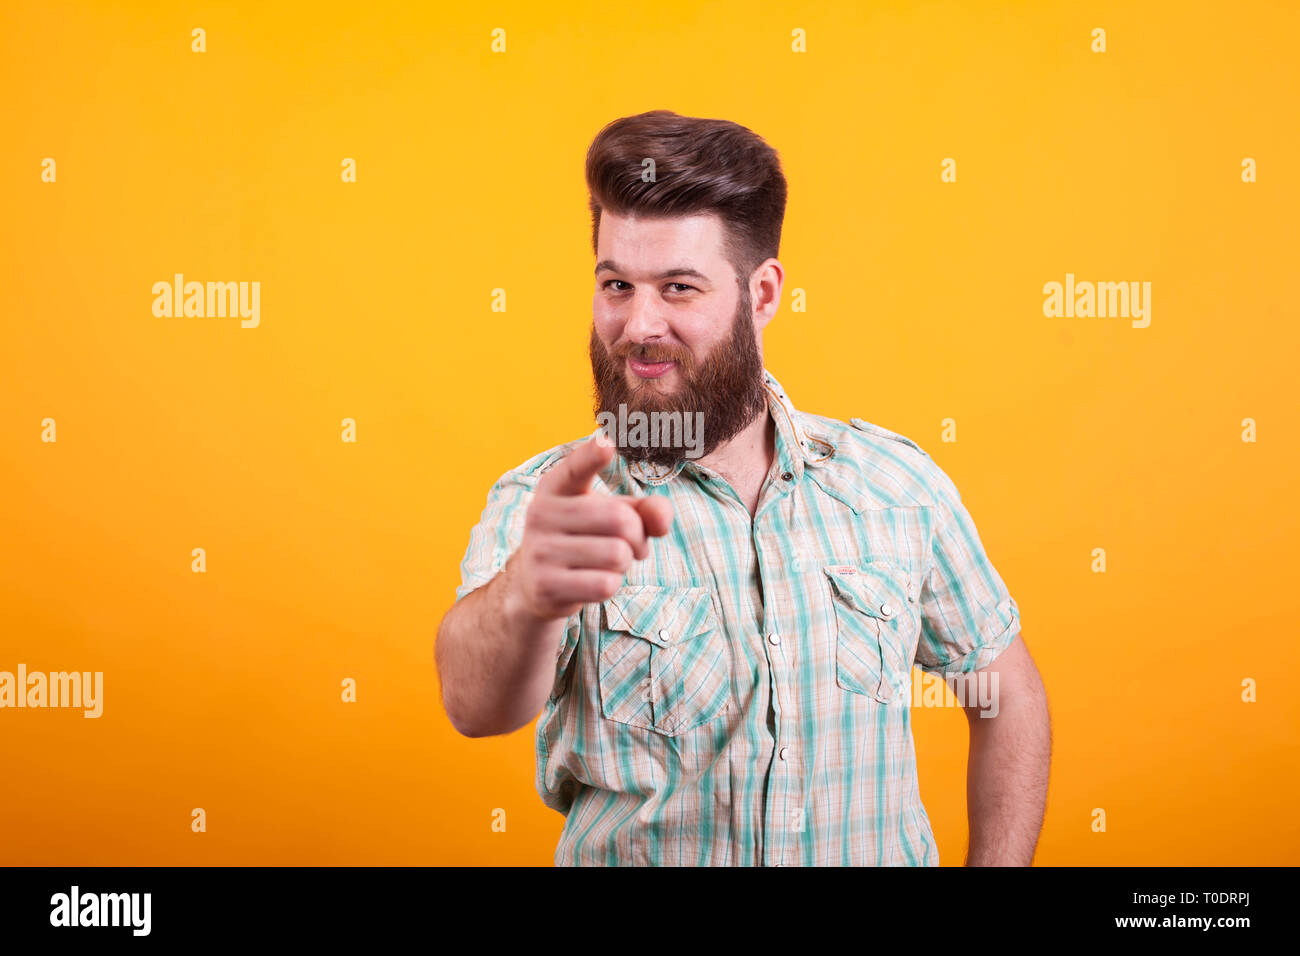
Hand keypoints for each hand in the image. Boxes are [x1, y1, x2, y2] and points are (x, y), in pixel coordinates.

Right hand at [504, 432, 673, 622]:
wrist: (535, 586)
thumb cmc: (584, 540)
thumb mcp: (612, 517)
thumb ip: (645, 510)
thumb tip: (662, 518)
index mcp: (556, 487)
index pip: (575, 468)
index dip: (592, 456)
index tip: (605, 444)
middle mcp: (541, 513)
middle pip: (621, 520)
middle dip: (637, 537)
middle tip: (626, 545)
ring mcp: (540, 550)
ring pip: (617, 555)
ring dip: (624, 564)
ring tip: (606, 564)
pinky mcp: (545, 585)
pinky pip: (605, 584)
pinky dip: (611, 585)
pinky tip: (593, 582)